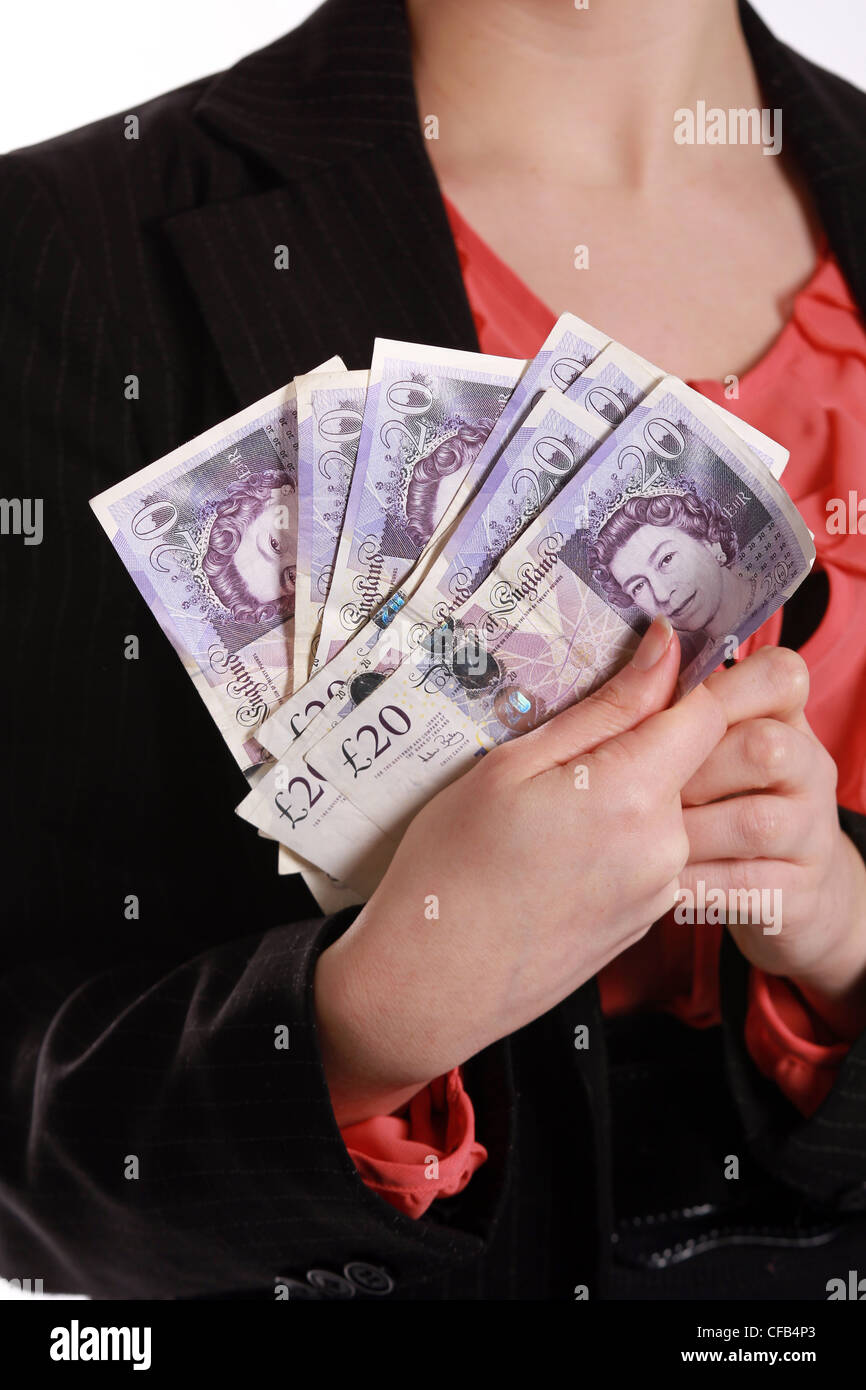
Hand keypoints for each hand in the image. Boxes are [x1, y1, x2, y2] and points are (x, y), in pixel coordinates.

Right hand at [315, 615, 726, 1125]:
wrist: (430, 983)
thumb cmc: (451, 866)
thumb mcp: (511, 766)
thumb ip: (605, 708)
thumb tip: (665, 650)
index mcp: (633, 794)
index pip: (707, 711)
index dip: (679, 681)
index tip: (640, 670)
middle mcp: (664, 845)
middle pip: (691, 759)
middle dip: (645, 738)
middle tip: (567, 750)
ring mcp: (660, 889)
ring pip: (672, 806)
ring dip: (631, 789)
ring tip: (553, 808)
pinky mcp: (648, 920)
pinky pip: (654, 852)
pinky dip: (622, 834)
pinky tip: (560, 848)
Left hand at [679, 647, 865, 1038]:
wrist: (781, 890)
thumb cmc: (715, 800)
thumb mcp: (701, 746)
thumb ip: (679, 702)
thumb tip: (654, 638)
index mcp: (782, 717)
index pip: (780, 676)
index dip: (720, 691)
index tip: (665, 714)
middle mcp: (808, 766)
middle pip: (762, 747)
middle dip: (689, 771)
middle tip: (641, 789)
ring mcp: (811, 830)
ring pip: (754, 821)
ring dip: (685, 832)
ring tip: (640, 838)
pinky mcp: (799, 891)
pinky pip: (742, 883)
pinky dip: (690, 882)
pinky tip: (654, 881)